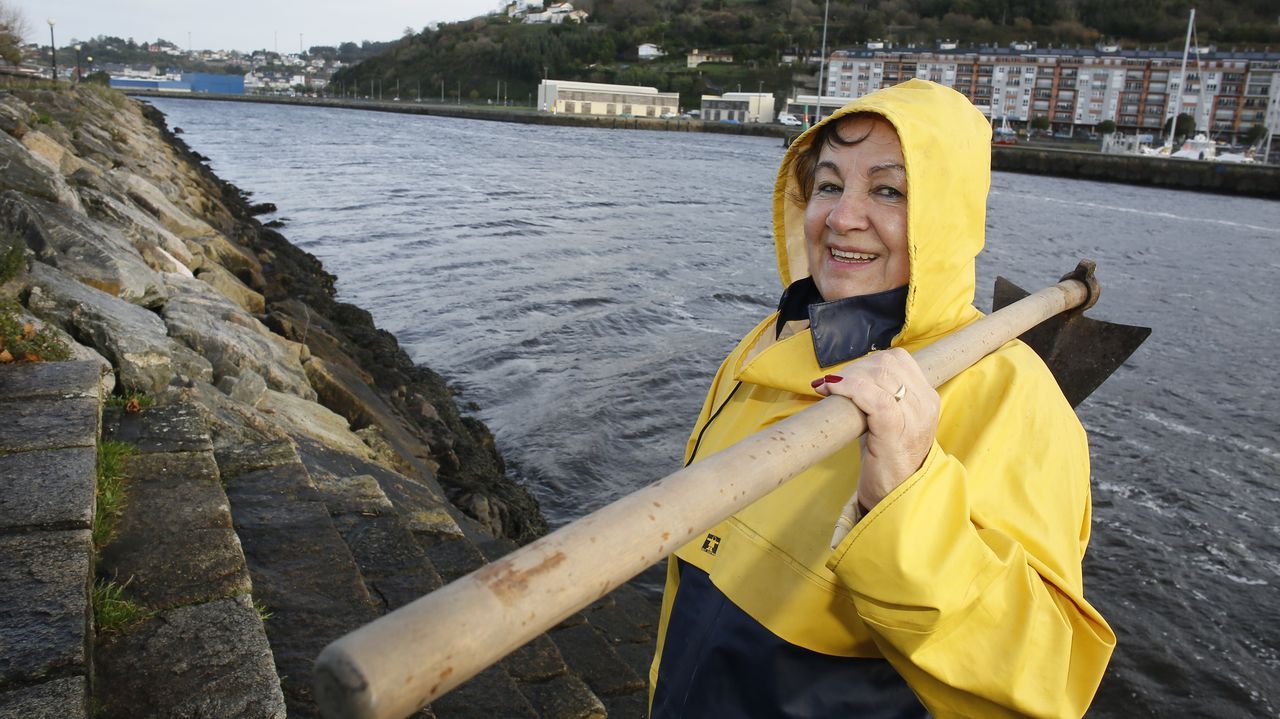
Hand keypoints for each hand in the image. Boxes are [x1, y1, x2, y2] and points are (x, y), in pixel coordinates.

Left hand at [811, 348, 938, 509]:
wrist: (894, 496)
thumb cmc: (886, 460)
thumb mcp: (888, 422)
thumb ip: (878, 396)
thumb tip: (847, 376)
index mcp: (927, 397)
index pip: (898, 359)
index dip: (867, 361)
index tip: (845, 375)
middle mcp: (926, 403)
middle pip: (887, 363)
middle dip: (854, 369)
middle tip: (832, 384)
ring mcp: (914, 416)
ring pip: (880, 374)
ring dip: (848, 377)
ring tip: (829, 389)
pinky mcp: (896, 430)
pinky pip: (873, 396)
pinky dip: (849, 388)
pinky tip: (832, 392)